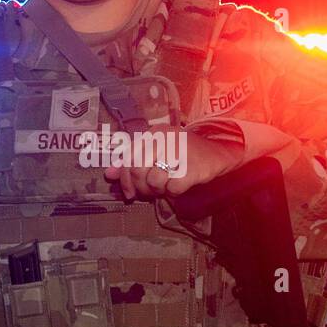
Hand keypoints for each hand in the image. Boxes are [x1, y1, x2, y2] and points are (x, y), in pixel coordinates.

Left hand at [103, 133, 244, 199]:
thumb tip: (109, 174)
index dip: (125, 178)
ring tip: (165, 187)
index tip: (129, 192)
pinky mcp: (192, 169)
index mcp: (154, 133)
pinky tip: (177, 186)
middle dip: (140, 187)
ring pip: (153, 181)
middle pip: (138, 170)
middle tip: (149, 193)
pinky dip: (172, 192)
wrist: (216, 153)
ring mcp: (179, 153)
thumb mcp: (156, 151)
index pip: (129, 157)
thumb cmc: (183, 154)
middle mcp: (165, 139)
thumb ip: (131, 161)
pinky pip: (171, 188)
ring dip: (157, 190)